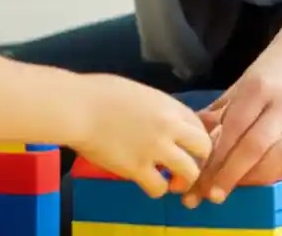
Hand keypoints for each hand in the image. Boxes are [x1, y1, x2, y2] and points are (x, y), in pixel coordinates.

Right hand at [70, 74, 213, 199]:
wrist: (77, 107)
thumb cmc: (98, 93)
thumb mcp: (138, 93)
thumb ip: (155, 108)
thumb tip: (157, 119)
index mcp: (168, 104)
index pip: (199, 124)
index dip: (195, 138)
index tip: (186, 146)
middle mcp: (169, 126)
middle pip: (204, 147)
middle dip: (199, 159)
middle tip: (185, 165)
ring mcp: (155, 149)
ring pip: (189, 172)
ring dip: (183, 180)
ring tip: (171, 182)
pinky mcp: (137, 168)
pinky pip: (159, 187)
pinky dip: (157, 189)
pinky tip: (148, 183)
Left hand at [185, 19, 281, 206]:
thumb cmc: (274, 70)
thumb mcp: (244, 83)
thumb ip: (220, 112)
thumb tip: (191, 138)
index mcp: (259, 87)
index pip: (234, 129)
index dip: (216, 158)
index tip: (199, 181)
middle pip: (255, 147)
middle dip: (230, 175)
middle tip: (211, 195)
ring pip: (279, 159)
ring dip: (254, 179)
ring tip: (234, 188)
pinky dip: (276, 176)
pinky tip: (258, 180)